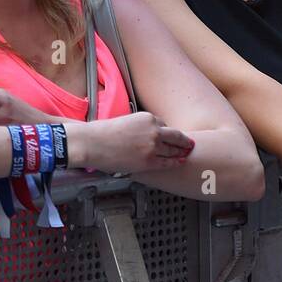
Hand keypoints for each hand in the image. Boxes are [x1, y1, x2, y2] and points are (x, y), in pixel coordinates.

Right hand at [66, 111, 194, 173]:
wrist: (91, 143)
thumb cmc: (102, 133)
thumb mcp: (126, 122)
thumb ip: (140, 128)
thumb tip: (145, 136)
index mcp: (148, 118)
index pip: (164, 125)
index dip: (167, 132)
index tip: (172, 136)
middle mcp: (154, 131)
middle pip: (175, 136)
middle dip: (184, 141)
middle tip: (190, 144)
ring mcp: (153, 146)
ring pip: (173, 150)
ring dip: (181, 152)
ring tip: (187, 153)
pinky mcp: (148, 161)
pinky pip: (167, 162)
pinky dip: (175, 162)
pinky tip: (180, 162)